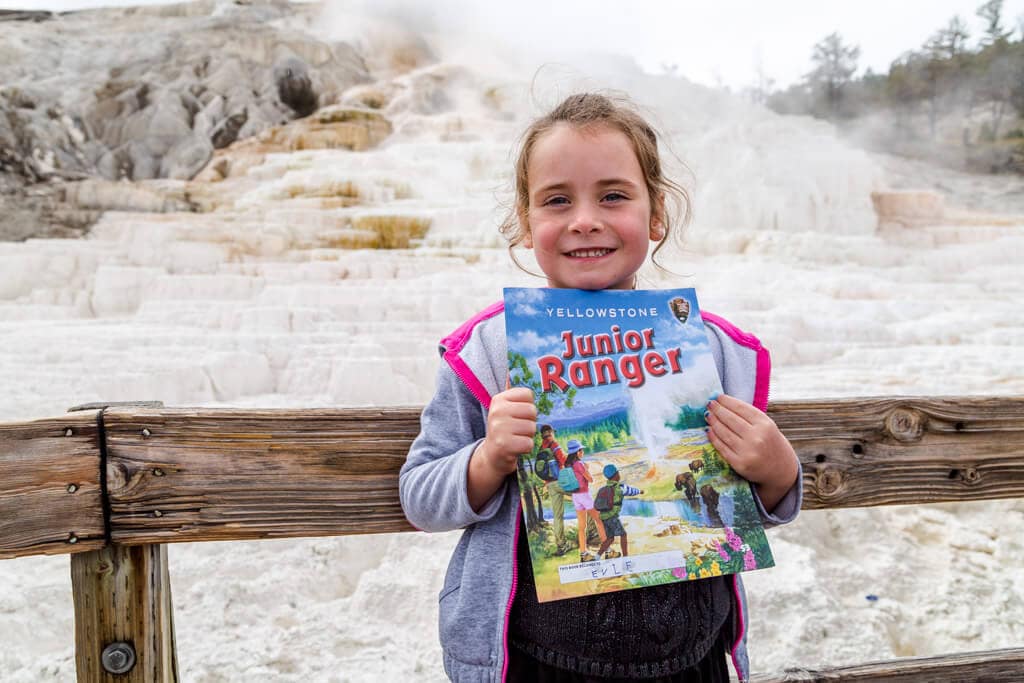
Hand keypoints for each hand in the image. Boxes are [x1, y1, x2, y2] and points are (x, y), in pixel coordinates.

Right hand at [467, 386, 535, 510]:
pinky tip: (516, 447)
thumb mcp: (505, 409)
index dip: (528, 406)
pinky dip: (526, 448)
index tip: (518, 413)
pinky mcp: (505, 445)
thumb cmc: (504, 429)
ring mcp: (500, 428)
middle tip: (518, 428)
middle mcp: (497, 411)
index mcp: (499, 399)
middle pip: (532, 411)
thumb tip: (513, 368)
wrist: (491, 456)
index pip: (528, 394)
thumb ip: (514, 393)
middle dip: (530, 422)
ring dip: (528, 436)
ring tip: (516, 437)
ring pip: (532, 428)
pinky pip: (529, 443)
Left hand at [705, 393, 797, 511]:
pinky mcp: (739, 463)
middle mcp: (757, 437)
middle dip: (717, 410)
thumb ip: (749, 416)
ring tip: (707, 415)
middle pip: (731, 419)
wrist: (780, 469)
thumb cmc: (770, 443)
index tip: (717, 397)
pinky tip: (709, 430)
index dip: (727, 401)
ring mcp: (748, 451)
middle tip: (709, 404)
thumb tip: (724, 403)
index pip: (741, 408)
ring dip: (713, 422)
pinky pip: (722, 447)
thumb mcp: (767, 426)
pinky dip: (713, 437)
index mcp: (765, 424)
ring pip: (724, 432)